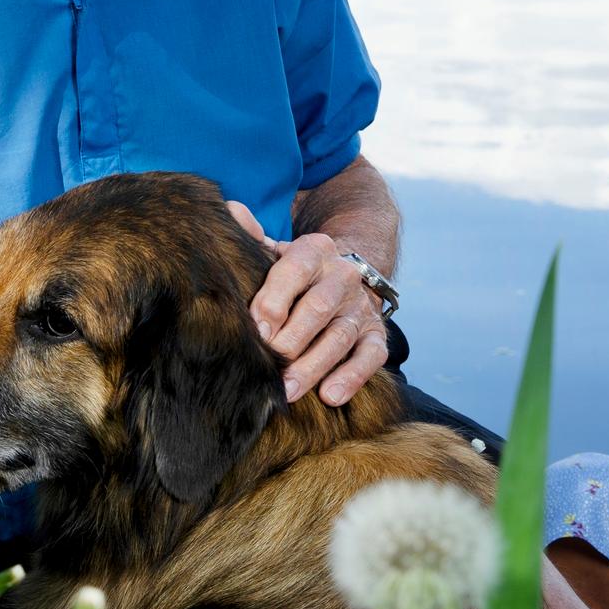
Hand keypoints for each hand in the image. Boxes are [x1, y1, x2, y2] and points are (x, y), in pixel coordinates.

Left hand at [227, 200, 388, 405]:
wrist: (342, 277)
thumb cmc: (292, 274)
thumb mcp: (271, 251)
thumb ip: (250, 235)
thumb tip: (232, 213)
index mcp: (314, 250)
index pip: (294, 270)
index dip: (274, 300)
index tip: (255, 330)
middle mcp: (342, 276)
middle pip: (318, 309)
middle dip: (291, 339)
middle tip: (267, 365)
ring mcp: (361, 307)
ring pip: (340, 337)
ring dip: (313, 366)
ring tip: (287, 389)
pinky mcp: (376, 335)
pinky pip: (370, 357)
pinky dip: (353, 377)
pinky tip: (330, 395)